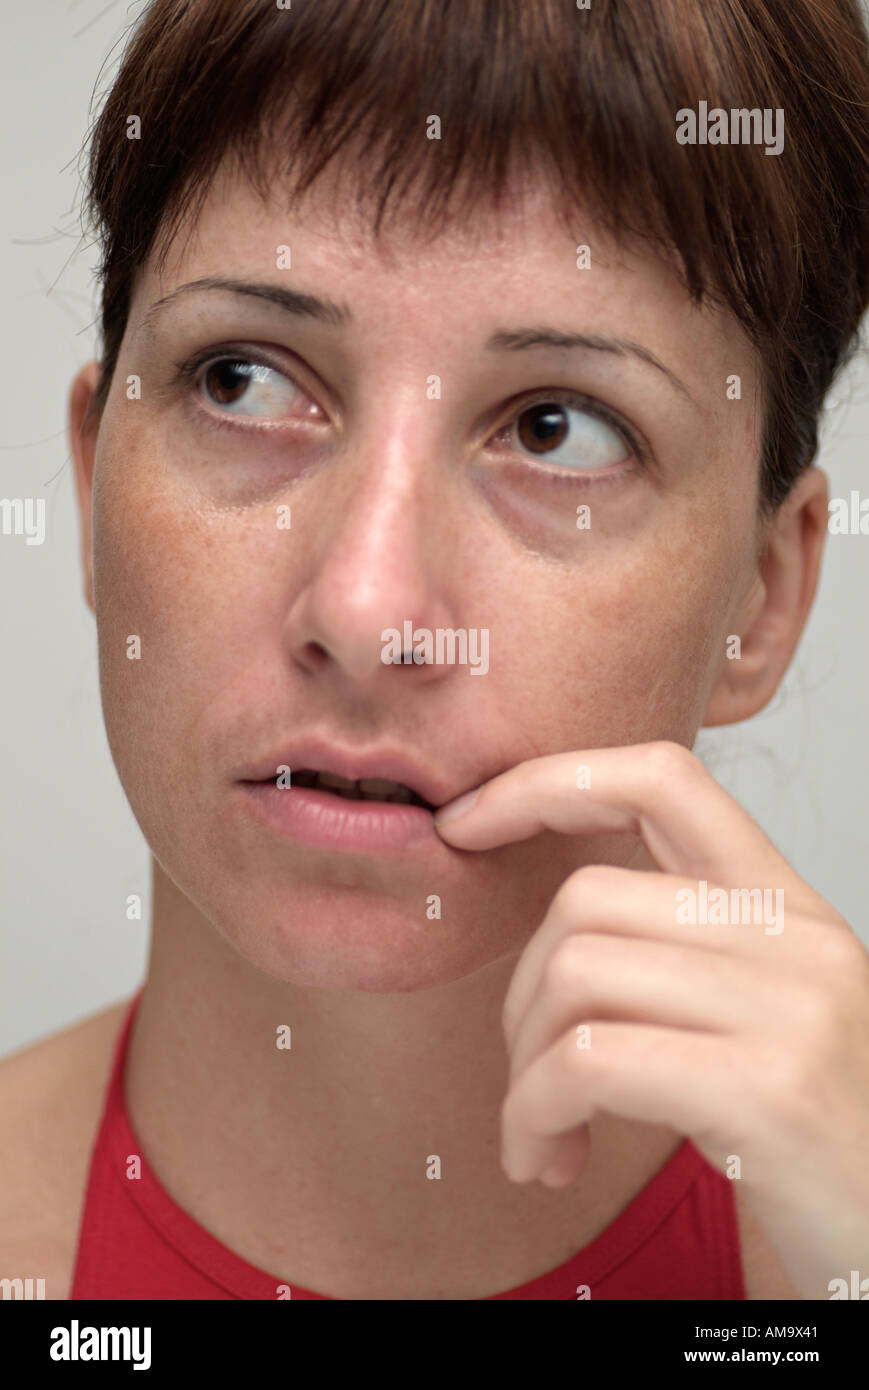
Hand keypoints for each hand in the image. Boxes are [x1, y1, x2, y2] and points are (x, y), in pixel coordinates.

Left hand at [433, 741, 868, 1299]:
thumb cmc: (813, 1141)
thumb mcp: (762, 1018)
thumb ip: (683, 954)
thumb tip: (552, 931)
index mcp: (788, 908)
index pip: (661, 778)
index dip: (548, 782)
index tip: (465, 822)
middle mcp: (798, 939)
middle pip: (586, 899)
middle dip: (520, 996)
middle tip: (529, 1079)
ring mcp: (792, 1009)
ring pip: (575, 973)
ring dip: (523, 1068)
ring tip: (540, 1133)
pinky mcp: (770, 1092)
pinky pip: (588, 1062)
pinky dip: (534, 1111)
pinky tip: (546, 1159)